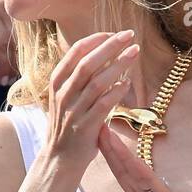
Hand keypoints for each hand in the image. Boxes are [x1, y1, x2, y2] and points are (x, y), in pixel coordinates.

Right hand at [44, 32, 138, 170]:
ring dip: (118, 64)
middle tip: (129, 34)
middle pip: (87, 63)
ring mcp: (73, 111)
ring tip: (134, 52)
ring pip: (97, 82)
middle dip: (109, 46)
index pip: (74, 53)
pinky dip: (116, 92)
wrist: (59, 159)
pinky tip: (127, 83)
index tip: (112, 33)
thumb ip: (77, 78)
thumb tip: (100, 54)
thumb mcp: (64, 97)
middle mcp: (63, 94)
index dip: (95, 40)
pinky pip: (103, 105)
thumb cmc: (67, 125)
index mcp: (57, 83)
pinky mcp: (86, 126)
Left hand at [93, 128, 191, 191]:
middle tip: (94, 123)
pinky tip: (133, 162)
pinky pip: (158, 190)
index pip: (122, 175)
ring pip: (139, 173)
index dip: (107, 157)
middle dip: (110, 148)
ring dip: (122, 154)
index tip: (92, 138)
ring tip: (107, 134)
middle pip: (127, 169)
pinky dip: (145, 175)